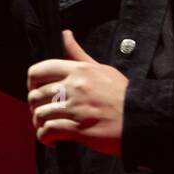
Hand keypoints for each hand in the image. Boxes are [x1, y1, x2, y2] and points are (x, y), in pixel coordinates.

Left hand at [27, 30, 128, 155]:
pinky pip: (49, 131)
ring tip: (47, 128)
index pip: (39, 70)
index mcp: (79, 70)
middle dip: (34, 107)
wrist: (142, 118)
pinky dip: (45, 137)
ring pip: (40, 114)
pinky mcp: (78, 129)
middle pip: (35, 95)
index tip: (35, 91)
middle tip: (43, 114)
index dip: (31, 83)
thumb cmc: (123, 95)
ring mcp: (76, 108)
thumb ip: (78, 54)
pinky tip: (52, 139)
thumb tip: (64, 34)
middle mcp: (75, 87)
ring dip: (39, 124)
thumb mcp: (101, 69)